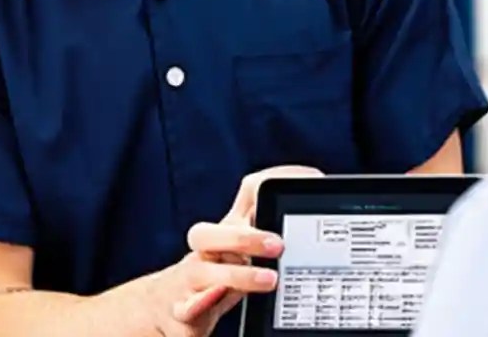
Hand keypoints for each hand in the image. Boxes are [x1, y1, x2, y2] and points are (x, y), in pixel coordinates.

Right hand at [153, 166, 324, 334]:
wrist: (170, 305)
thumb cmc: (222, 272)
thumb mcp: (248, 249)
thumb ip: (273, 232)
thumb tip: (317, 216)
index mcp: (230, 228)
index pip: (249, 192)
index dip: (275, 180)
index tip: (310, 177)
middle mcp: (209, 249)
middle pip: (214, 232)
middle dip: (246, 236)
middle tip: (279, 245)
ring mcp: (194, 278)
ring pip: (202, 270)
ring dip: (236, 274)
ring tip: (269, 279)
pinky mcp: (183, 308)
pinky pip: (187, 305)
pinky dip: (198, 303)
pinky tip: (212, 300)